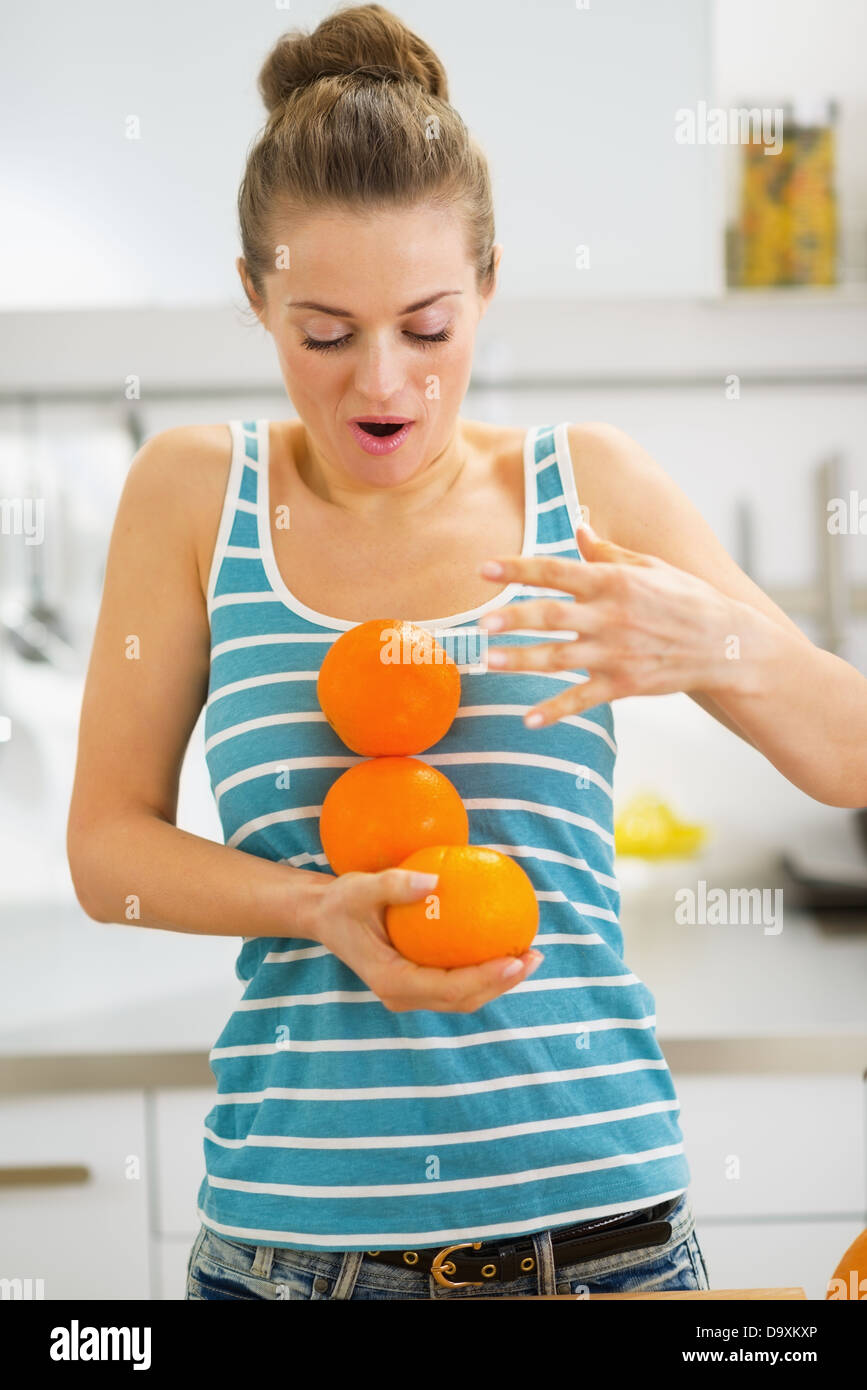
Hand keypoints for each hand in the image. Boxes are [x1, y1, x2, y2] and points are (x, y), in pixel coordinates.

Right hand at [308, 868, 542, 1013]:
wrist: (324, 917)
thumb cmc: (342, 901)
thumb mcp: (361, 887)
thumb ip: (395, 884)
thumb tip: (436, 878)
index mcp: (390, 980)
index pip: (447, 987)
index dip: (485, 979)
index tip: (514, 959)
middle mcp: (401, 995)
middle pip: (462, 1000)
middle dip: (502, 983)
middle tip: (534, 957)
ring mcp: (410, 993)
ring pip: (462, 997)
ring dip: (498, 981)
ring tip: (530, 956)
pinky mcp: (417, 983)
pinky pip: (456, 983)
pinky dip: (483, 971)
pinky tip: (503, 947)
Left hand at [478, 520, 750, 727]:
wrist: (727, 644)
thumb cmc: (687, 598)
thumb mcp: (650, 565)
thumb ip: (607, 551)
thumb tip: (578, 526)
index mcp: (614, 581)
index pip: (556, 571)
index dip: (517, 569)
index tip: (483, 569)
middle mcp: (611, 615)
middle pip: (552, 616)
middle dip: (513, 619)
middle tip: (480, 624)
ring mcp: (616, 653)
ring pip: (559, 658)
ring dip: (522, 660)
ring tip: (489, 661)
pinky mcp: (624, 684)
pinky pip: (583, 699)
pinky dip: (555, 710)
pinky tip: (528, 720)